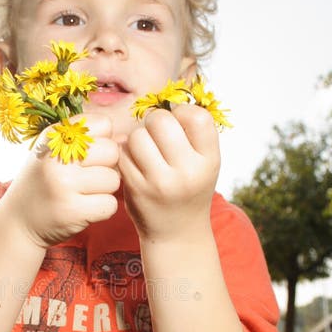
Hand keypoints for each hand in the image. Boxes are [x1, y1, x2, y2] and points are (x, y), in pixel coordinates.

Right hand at [3, 116, 120, 247]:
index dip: (102, 141)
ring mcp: (63, 185)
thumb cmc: (45, 182)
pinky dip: (102, 209)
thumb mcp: (57, 152)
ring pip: (114, 180)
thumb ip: (91, 142)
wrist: (19, 221)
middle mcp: (57, 157)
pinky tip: (84, 209)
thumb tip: (127, 139)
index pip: (103, 124)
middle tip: (87, 178)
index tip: (87, 155)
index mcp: (54, 135)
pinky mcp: (72, 211)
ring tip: (83, 194)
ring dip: (105, 190)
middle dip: (107, 166)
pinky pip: (110, 205)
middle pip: (112, 151)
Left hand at [119, 102, 219, 242]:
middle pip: (160, 121)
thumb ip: (193, 132)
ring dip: (138, 137)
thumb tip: (166, 98)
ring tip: (146, 150)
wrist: (177, 233)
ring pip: (137, 136)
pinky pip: (122, 154)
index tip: (179, 124)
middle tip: (158, 134)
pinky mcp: (135, 189)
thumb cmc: (190, 188)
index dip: (183, 112)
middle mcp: (187, 172)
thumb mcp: (205, 162)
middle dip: (155, 122)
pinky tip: (136, 163)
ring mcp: (159, 182)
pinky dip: (126, 153)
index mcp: (209, 161)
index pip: (196, 116)